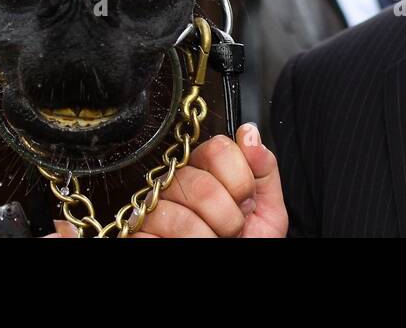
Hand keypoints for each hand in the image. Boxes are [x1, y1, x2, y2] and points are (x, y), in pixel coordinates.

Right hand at [45, 123, 286, 237]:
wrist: (236, 273)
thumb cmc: (248, 244)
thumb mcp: (267, 210)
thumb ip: (263, 169)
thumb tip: (248, 132)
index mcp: (207, 171)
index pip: (217, 147)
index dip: (240, 179)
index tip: (246, 201)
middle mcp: (177, 184)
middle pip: (199, 181)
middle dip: (228, 212)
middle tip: (234, 228)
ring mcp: (154, 209)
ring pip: (180, 210)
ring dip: (209, 234)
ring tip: (216, 241)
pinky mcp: (139, 232)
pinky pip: (160, 228)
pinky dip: (188, 241)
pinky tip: (195, 245)